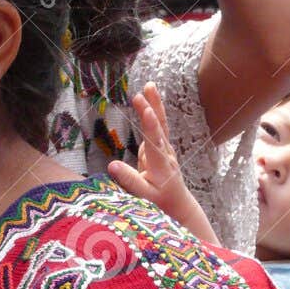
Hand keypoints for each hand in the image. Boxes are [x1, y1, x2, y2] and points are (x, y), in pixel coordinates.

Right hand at [108, 83, 220, 244]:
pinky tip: (150, 101)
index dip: (150, 126)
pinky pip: (157, 128)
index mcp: (160, 165)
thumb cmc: (160, 201)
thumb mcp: (145, 196)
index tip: (146, 110)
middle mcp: (165, 153)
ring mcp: (164, 149)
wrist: (177, 202)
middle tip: (147, 89)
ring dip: (155, 104)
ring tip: (149, 86)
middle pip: (159, 127)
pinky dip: (154, 113)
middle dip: (153, 107)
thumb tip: (112, 165)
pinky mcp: (160, 148)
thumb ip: (130, 180)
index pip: (155, 142)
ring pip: (160, 124)